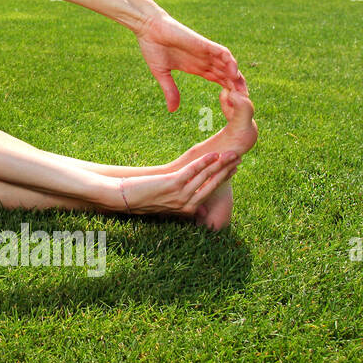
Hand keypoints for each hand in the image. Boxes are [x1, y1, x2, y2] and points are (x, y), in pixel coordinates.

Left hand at [113, 152, 239, 216]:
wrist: (123, 198)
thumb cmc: (142, 198)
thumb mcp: (167, 203)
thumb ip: (182, 202)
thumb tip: (199, 205)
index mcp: (188, 209)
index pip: (211, 191)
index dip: (223, 178)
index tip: (234, 167)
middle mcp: (187, 204)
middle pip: (213, 184)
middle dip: (227, 170)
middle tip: (239, 158)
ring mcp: (180, 196)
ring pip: (206, 178)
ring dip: (220, 164)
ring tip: (231, 154)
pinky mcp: (171, 185)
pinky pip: (192, 172)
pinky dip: (203, 163)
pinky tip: (212, 155)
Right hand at [134, 8, 247, 111]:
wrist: (148, 28)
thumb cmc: (153, 48)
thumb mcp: (162, 74)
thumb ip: (170, 91)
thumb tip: (172, 110)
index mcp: (195, 67)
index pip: (218, 79)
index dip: (227, 90)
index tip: (233, 104)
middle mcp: (204, 60)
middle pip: (226, 74)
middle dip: (236, 87)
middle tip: (244, 102)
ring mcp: (205, 52)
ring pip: (228, 65)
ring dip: (236, 77)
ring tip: (242, 91)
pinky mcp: (204, 44)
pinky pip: (223, 53)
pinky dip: (230, 62)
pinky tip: (233, 74)